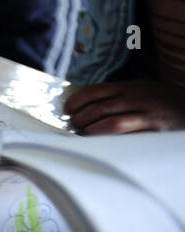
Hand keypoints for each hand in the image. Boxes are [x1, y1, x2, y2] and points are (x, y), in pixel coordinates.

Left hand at [64, 80, 184, 133]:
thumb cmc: (165, 102)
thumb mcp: (143, 90)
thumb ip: (119, 95)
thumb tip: (87, 106)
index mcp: (131, 86)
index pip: (95, 91)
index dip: (76, 101)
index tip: (66, 110)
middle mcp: (138, 98)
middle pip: (98, 109)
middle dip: (80, 119)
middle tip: (74, 125)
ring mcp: (148, 115)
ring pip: (111, 124)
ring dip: (93, 131)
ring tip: (86, 134)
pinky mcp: (156, 132)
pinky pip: (128, 138)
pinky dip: (111, 142)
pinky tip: (103, 145)